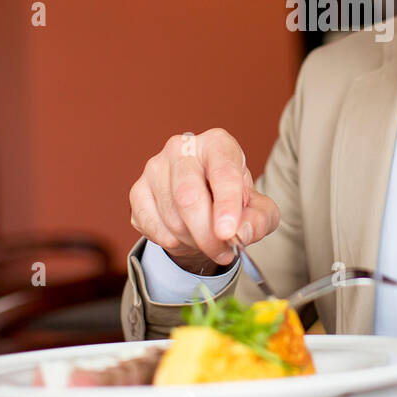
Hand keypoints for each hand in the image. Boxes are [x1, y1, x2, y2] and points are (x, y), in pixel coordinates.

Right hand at [128, 128, 279, 274]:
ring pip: (171, 216)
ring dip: (193, 241)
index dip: (226, 204)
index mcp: (217, 144)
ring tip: (208, 241)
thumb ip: (259, 219)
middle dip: (207, 234)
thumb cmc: (233, 201)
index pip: (223, 172)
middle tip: (223, 252)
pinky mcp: (138, 190)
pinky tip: (186, 237)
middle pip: (188, 196)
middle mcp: (182, 148)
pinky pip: (151, 226)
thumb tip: (240, 232)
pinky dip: (172, 242)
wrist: (204, 204)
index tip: (229, 233)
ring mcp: (155, 168)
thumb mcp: (259, 209)